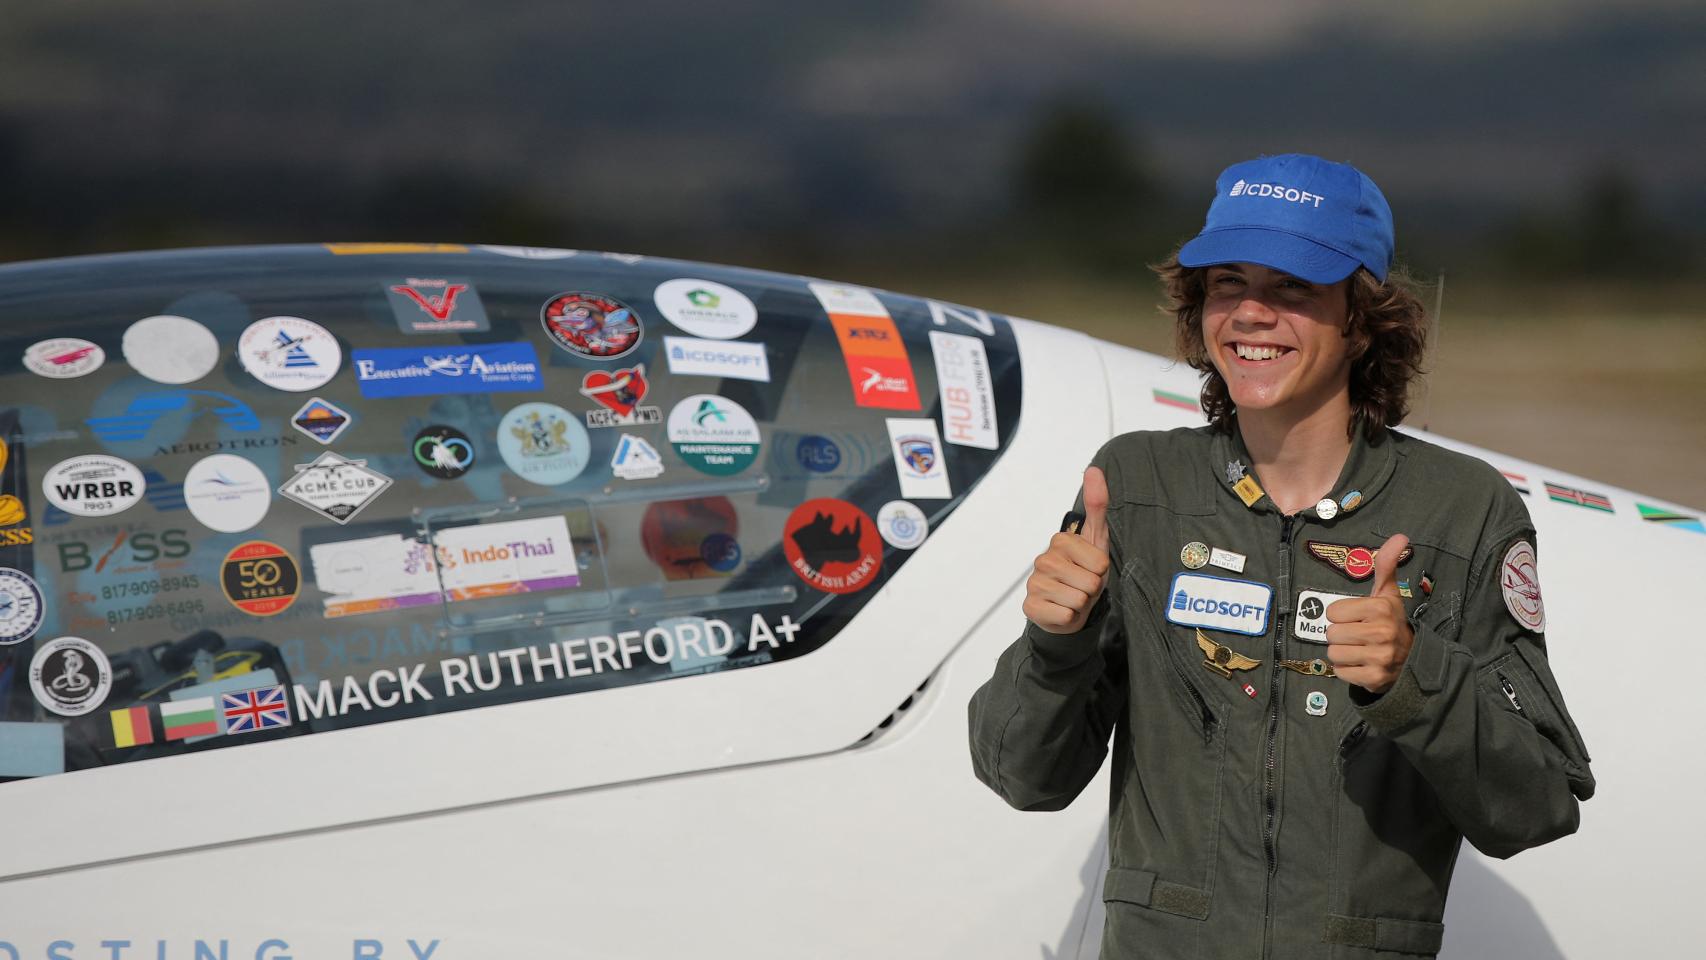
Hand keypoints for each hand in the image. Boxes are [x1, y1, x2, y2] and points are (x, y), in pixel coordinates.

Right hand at [1023, 466, 1111, 633]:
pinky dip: (1067, 618)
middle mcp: (1042, 559)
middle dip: (1091, 589)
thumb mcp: (1096, 538)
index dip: (1100, 571)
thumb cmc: (1084, 572)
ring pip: (1077, 600)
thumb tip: (1093, 468)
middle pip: (1089, 582)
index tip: (1090, 569)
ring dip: (1080, 604)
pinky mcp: (1029, 607)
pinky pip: (1063, 616)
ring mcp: (1034, 584)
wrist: (1068, 607)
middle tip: (1082, 586)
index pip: (1099, 563)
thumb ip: (1097, 504)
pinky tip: (1060, 610)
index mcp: (1059, 541)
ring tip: (1072, 597)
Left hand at [1325, 533, 1413, 693]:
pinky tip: (1362, 664)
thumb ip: (1386, 565)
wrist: (1412, 659)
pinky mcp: (1374, 678)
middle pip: (1331, 633)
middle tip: (1359, 636)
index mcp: (1381, 608)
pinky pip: (1340, 672)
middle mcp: (1382, 632)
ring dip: (1342, 653)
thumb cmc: (1390, 621)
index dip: (1342, 615)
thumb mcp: (1387, 593)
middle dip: (1341, 635)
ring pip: (1333, 653)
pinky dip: (1347, 670)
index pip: (1333, 612)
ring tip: (1360, 650)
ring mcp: (1379, 657)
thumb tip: (1400, 536)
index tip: (1359, 618)